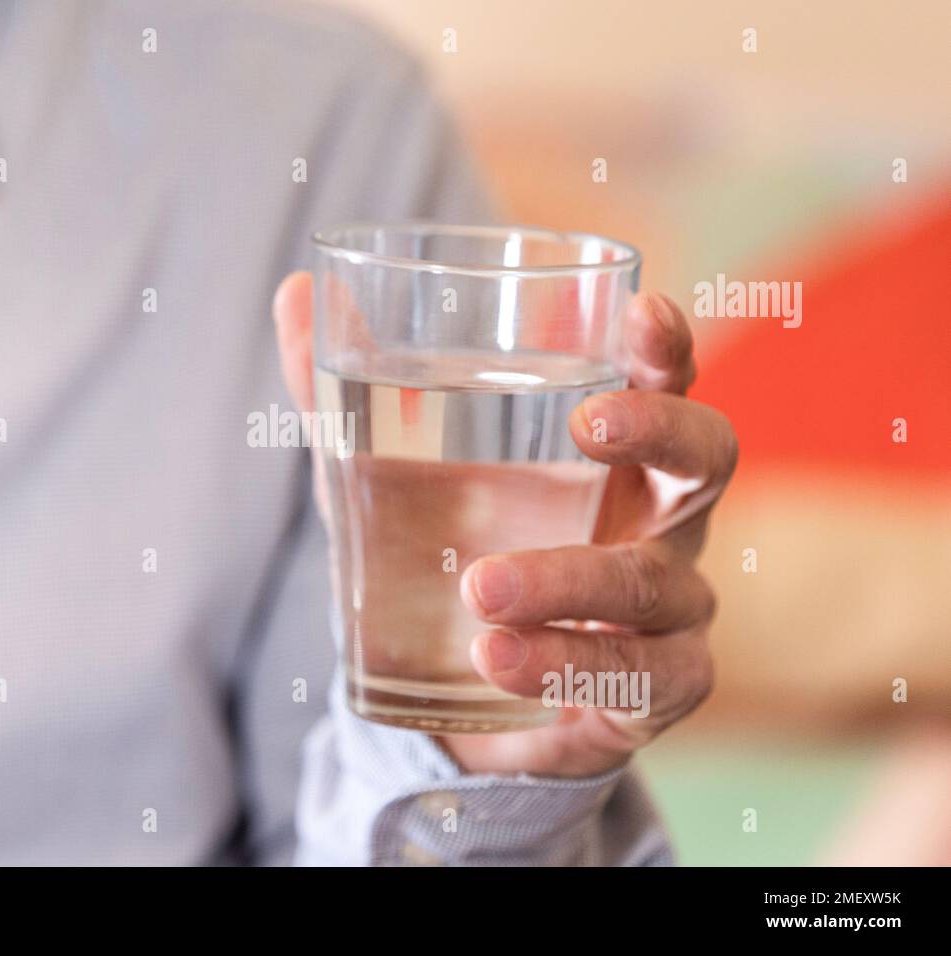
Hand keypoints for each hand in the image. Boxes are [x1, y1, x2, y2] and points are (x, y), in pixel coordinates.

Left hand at [273, 272, 736, 777]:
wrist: (457, 692)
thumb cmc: (447, 553)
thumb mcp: (384, 474)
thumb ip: (342, 391)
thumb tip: (294, 292)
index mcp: (612, 453)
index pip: (663, 382)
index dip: (666, 347)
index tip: (642, 311)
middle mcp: (660, 519)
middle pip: (709, 457)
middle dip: (661, 430)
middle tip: (585, 427)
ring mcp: (671, 604)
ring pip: (654, 582)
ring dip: (570, 579)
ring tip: (480, 589)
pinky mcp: (660, 686)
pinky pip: (641, 677)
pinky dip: (565, 664)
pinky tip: (496, 659)